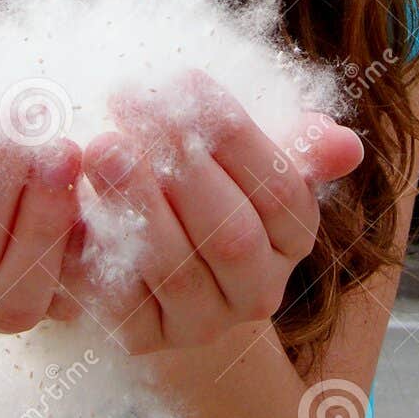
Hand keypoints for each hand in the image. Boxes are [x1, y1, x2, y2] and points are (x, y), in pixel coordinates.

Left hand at [66, 69, 364, 354]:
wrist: (150, 259)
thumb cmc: (201, 181)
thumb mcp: (245, 156)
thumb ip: (294, 146)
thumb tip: (345, 145)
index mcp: (293, 238)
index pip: (280, 191)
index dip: (234, 135)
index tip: (184, 80)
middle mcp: (257, 290)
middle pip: (229, 232)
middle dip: (182, 163)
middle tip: (132, 101)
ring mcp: (200, 322)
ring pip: (174, 268)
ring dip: (136, 203)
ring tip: (102, 145)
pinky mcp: (141, 337)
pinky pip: (117, 298)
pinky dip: (93, 248)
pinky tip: (73, 198)